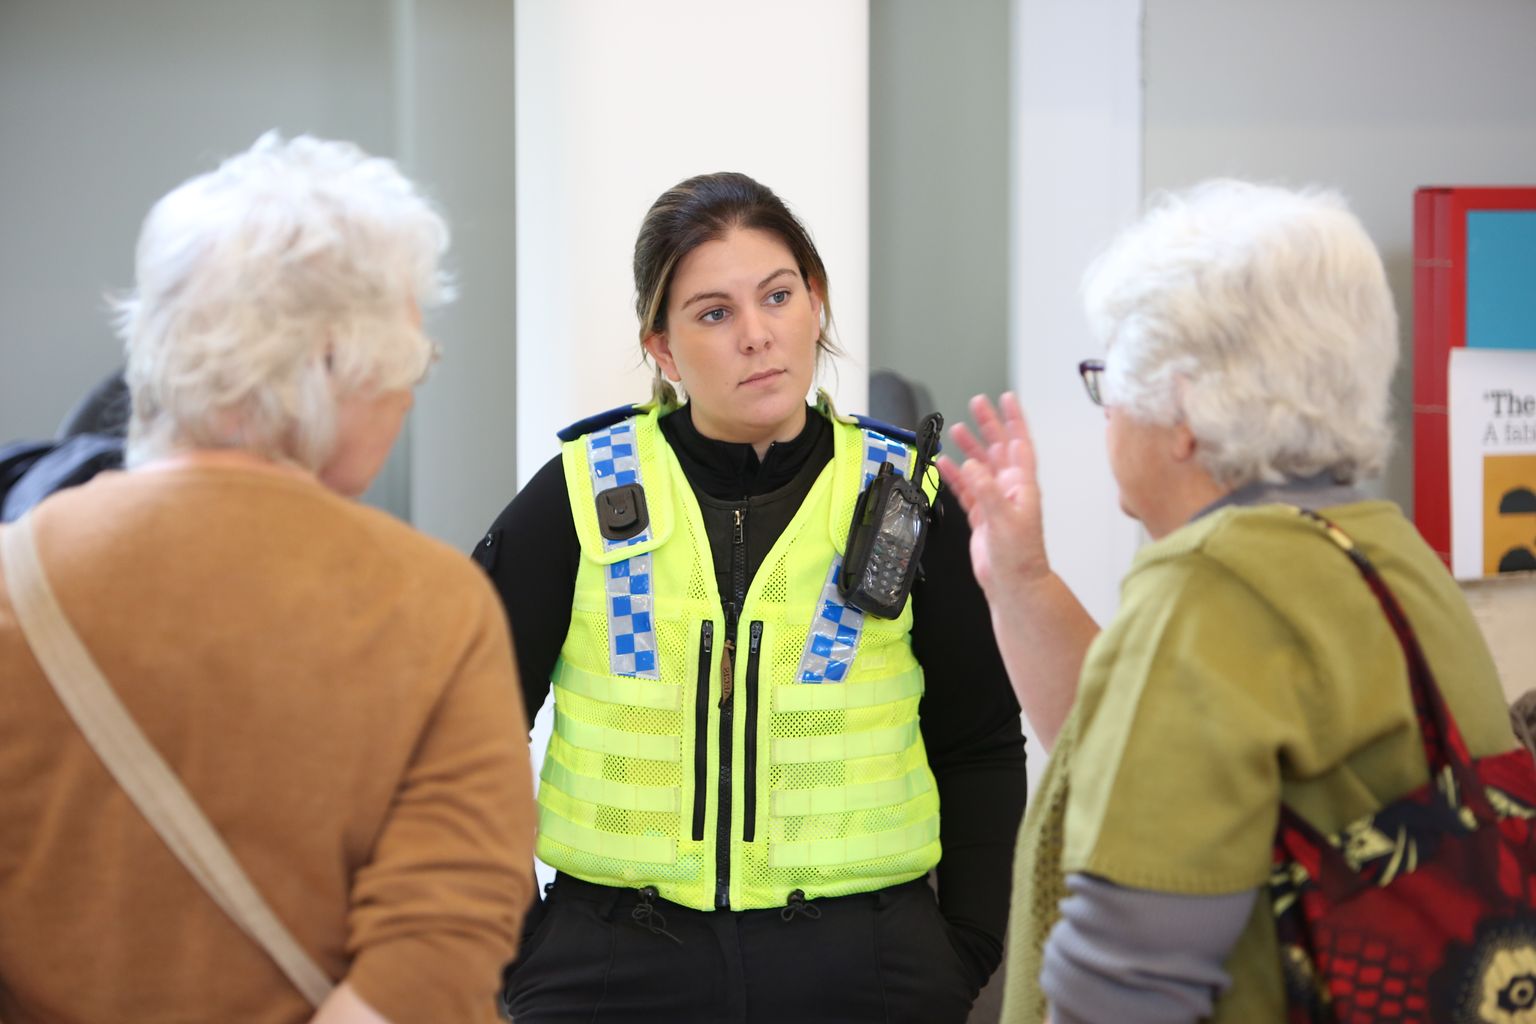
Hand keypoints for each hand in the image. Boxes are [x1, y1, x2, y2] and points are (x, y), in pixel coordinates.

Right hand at [938, 392, 1049, 598]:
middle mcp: (1010, 489)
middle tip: (976, 404)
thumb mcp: (1004, 519)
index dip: (1014, 420)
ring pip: (981, 466)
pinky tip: (944, 464)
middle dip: (988, 425)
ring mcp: (995, 501)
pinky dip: (955, 475)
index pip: (1019, 444)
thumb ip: (986, 490)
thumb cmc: (1020, 556)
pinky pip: (966, 489)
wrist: (1013, 583)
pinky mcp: (982, 515)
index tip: (1006, 399)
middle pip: (998, 448)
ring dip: (970, 448)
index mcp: (1022, 485)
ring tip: (956, 429)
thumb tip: (970, 465)